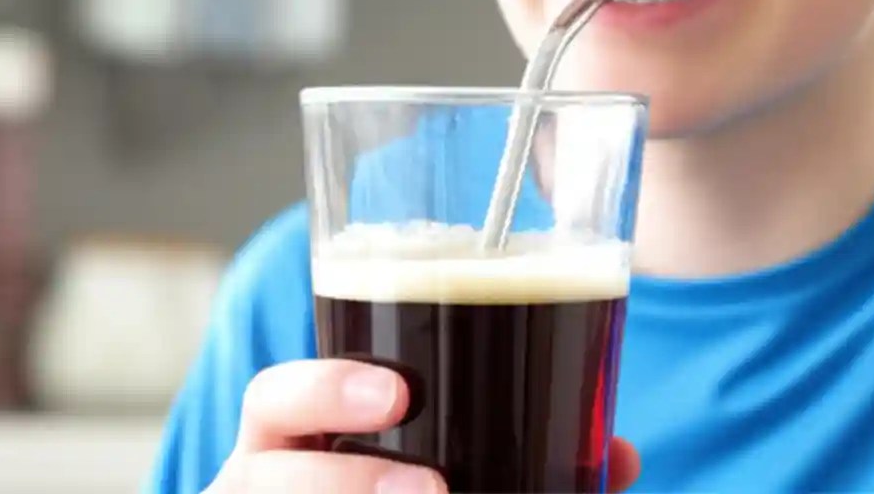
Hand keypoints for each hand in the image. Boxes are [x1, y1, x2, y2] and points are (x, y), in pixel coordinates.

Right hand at [207, 359, 640, 492]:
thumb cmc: (389, 488)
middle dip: (337, 479)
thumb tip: (616, 454)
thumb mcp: (428, 475)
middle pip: (257, 477)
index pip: (277, 401)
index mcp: (295, 448)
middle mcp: (262, 490)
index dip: (321, 390)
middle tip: (430, 490)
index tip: (398, 396)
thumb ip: (521, 467)